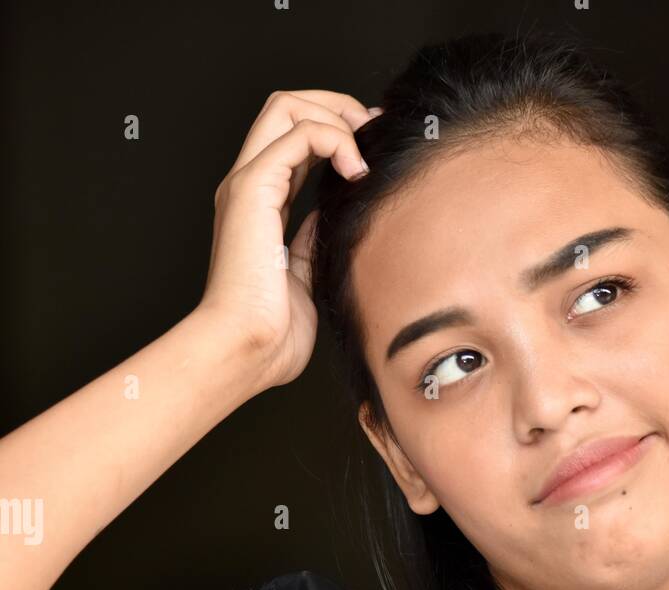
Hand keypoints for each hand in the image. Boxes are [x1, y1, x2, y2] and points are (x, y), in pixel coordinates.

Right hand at [198, 89, 377, 390]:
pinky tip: (355, 170)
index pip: (293, 141)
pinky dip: (334, 138)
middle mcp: (249, 187)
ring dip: (336, 115)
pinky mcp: (253, 189)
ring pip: (287, 106)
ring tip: (365, 148)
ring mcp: (247, 184)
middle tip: (373, 133)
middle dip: (336, 106)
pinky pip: (297, 133)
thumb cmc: (270, 335)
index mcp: (259, 206)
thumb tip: (330, 219)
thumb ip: (311, 242)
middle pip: (286, 107)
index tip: (373, 147)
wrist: (245, 352)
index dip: (335, 131)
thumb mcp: (304, 279)